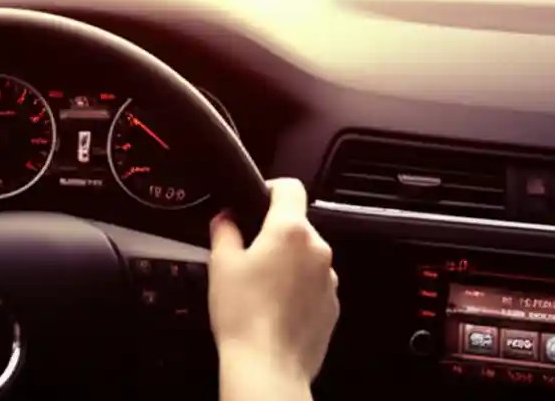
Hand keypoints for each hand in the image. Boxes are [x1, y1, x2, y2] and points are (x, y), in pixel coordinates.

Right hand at [209, 179, 338, 398]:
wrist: (268, 367)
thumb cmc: (244, 317)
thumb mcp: (221, 264)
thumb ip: (224, 231)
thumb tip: (226, 219)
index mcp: (290, 231)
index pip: (290, 188)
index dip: (271, 189)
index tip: (259, 200)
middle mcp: (317, 250)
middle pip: (297, 227)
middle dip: (274, 236)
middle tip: (247, 257)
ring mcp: (329, 279)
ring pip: (306, 258)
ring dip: (288, 265)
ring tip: (260, 289)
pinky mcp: (332, 306)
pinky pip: (314, 286)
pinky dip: (298, 290)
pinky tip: (275, 309)